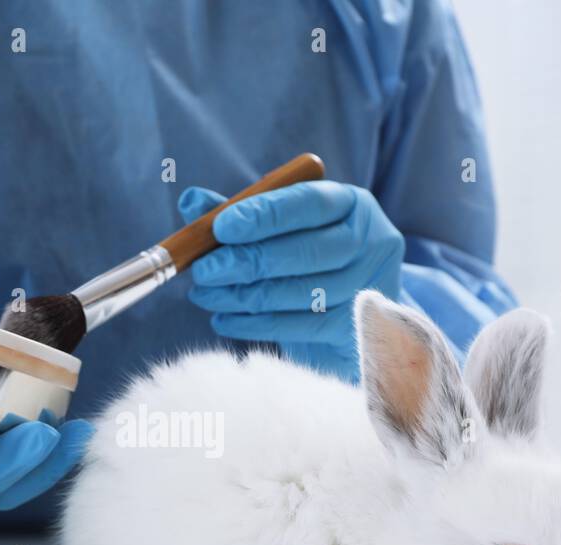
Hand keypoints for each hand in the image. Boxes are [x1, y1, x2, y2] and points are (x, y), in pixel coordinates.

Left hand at [178, 181, 404, 380]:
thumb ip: (238, 213)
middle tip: (203, 271)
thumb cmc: (308, 262)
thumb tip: (191, 200)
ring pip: (298, 292)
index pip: (308, 203)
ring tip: (205, 295)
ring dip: (243, 296)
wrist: (352, 318)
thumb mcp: (280, 230)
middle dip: (246, 261)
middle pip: (304, 251)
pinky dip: (253, 324)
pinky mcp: (356, 327)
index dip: (264, 215)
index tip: (221, 228)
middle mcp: (369, 241)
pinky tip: (223, 321)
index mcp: (351, 204)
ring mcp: (367, 286)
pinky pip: (297, 326)